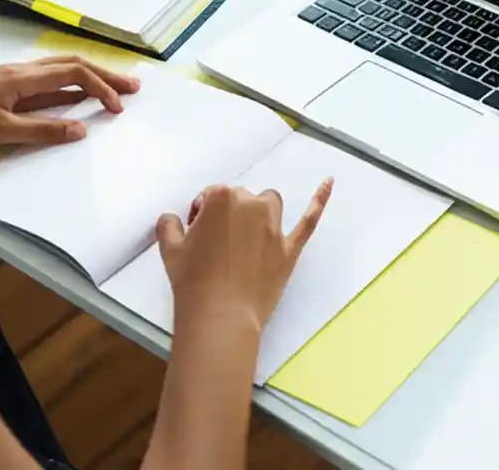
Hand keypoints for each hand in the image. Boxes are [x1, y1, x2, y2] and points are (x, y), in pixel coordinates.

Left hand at [0, 57, 139, 147]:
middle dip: (105, 75)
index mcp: (22, 76)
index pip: (74, 73)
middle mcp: (21, 70)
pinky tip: (78, 97)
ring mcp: (13, 77)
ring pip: (60, 70)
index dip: (101, 87)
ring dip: (89, 77)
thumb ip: (43, 129)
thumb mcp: (2, 131)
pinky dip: (69, 86)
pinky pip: (46, 82)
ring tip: (113, 88)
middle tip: (133, 86)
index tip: (118, 107)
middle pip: (72, 64)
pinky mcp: (7, 87)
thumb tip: (81, 129)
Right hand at [155, 179, 333, 336]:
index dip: (202, 214)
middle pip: (239, 199)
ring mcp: (274, 227)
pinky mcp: (289, 249)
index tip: (197, 232)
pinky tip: (329, 182)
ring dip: (258, 211)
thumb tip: (173, 219)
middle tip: (215, 244)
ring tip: (246, 234)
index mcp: (221, 199)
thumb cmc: (193, 282)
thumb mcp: (170, 250)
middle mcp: (251, 205)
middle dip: (228, 215)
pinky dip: (320, 199)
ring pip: (268, 203)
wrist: (221, 317)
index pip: (211, 196)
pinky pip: (308, 220)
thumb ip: (169, 225)